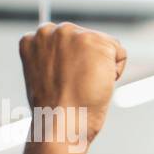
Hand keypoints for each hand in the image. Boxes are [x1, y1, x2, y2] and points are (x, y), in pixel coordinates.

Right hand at [18, 22, 126, 153]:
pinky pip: (120, 53)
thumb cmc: (55, 110)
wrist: (60, 122)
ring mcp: (72, 34)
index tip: (63, 83)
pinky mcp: (95, 41)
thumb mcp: (43, 77)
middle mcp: (51, 30)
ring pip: (105, 46)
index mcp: (33, 39)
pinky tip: (96, 83)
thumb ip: (53, 59)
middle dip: (88, 63)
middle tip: (75, 85)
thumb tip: (71, 58)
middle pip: (87, 40)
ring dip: (102, 68)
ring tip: (84, 85)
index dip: (71, 67)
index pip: (68, 43)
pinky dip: (116, 72)